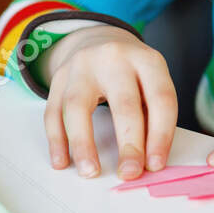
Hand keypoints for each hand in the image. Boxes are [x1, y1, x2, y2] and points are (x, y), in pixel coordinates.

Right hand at [42, 25, 176, 180]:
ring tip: (90, 172)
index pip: (160, 98)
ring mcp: (82, 66)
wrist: (98, 39)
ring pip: (78, 106)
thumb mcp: (150, 82)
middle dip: (129, 143)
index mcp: (147, 60)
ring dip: (84, 144)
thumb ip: (153, 115)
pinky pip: (53, 112)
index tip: (155, 165)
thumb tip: (150, 161)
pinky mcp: (58, 77)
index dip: (160, 135)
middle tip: (129, 173)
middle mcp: (114, 58)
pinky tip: (62, 161)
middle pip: (123, 103)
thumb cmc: (131, 72)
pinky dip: (57, 140)